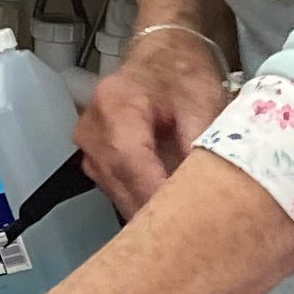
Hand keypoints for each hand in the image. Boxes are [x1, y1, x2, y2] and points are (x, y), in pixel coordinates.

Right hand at [77, 31, 230, 218]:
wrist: (164, 56)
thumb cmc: (183, 75)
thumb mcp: (204, 102)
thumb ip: (202, 145)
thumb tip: (206, 191)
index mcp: (116, 106)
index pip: (131, 163)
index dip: (156, 196)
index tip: (185, 223)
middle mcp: (92, 129)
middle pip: (121, 185)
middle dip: (156, 212)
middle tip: (193, 237)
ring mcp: (88, 148)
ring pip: (118, 194)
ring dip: (149, 212)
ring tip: (184, 229)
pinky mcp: (94, 162)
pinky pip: (117, 192)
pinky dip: (142, 203)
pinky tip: (168, 212)